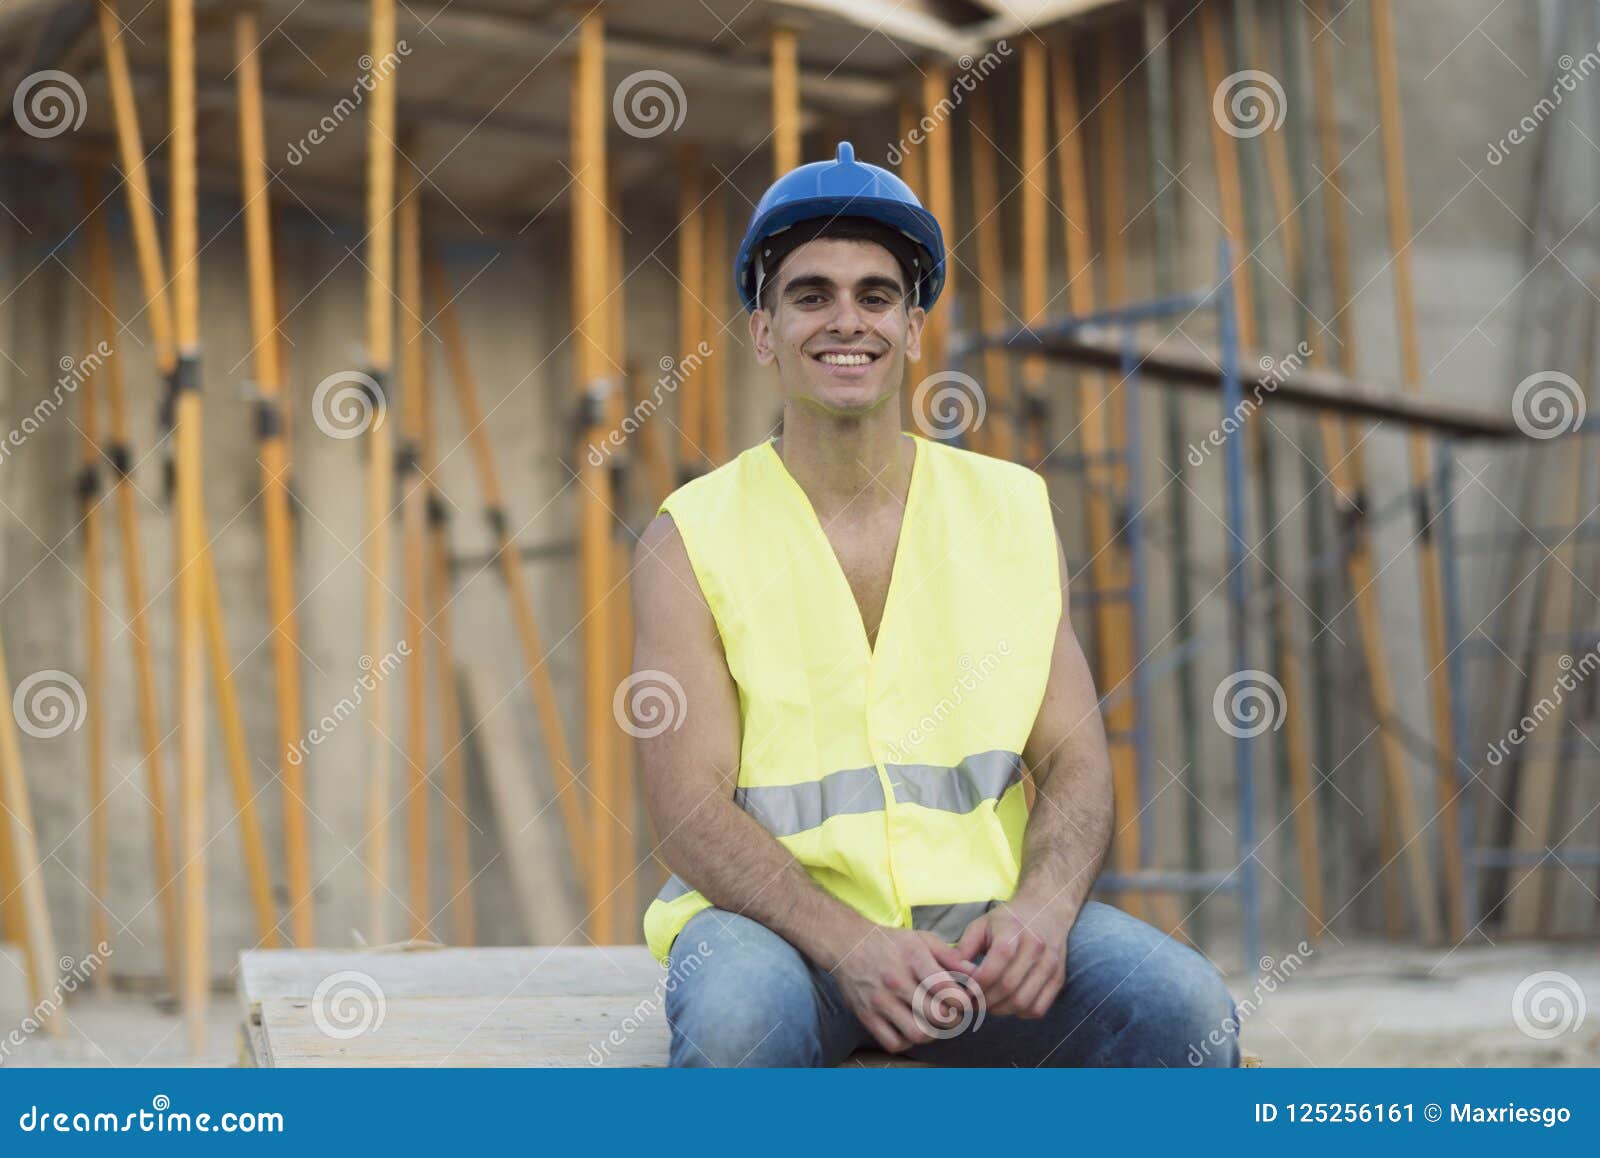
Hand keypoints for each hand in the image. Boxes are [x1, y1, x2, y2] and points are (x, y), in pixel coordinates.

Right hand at [830, 925, 968, 1051]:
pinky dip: (907, 1042)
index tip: (964, 1000)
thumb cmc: (889, 942)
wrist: (846, 944)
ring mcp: (879, 1001)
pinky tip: (910, 1028)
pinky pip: (894, 1043)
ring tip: (932, 1022)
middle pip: (936, 1016)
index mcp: (913, 958)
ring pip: (917, 1034)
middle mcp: (896, 981)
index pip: (945, 988)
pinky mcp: (866, 1016)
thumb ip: (949, 957)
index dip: (962, 1000)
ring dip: (932, 1033)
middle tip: (952, 1014)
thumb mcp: (921, 939)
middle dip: (952, 1019)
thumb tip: (974, 974)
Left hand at [954, 896, 1072, 1018]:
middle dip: (985, 1001)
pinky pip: (1038, 1008)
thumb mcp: (980, 925)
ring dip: (1001, 1009)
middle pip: (1007, 988)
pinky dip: (1020, 1012)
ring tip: (988, 1003)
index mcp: (1013, 932)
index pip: (992, 970)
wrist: (1046, 910)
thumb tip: (952, 974)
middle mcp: (1036, 948)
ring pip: (1022, 1002)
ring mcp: (1050, 965)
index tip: (964, 991)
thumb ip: (963, 949)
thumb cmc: (1008, 920)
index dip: (974, 987)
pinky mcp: (1058, 978)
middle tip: (973, 1002)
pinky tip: (1009, 1002)